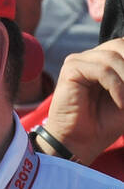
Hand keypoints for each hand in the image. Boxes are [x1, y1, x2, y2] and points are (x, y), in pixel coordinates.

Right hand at [40, 38, 123, 164]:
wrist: (80, 143)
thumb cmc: (104, 124)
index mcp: (104, 61)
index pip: (123, 46)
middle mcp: (91, 57)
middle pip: (120, 45)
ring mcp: (78, 61)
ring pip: (113, 57)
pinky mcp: (71, 69)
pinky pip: (102, 70)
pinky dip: (116, 86)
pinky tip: (120, 102)